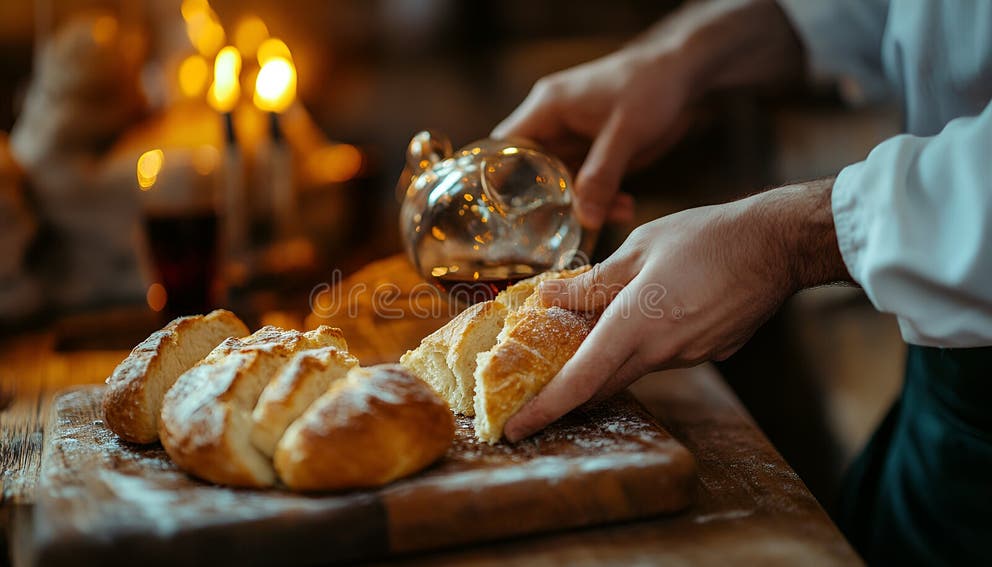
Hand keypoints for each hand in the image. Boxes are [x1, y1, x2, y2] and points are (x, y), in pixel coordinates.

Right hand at [492, 45, 693, 229]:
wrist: (681, 74)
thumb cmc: (649, 87)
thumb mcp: (625, 133)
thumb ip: (602, 176)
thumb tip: (585, 219)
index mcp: (546, 109)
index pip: (504, 148)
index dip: (499, 180)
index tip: (509, 214)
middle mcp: (553, 125)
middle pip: (532, 172)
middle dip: (550, 202)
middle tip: (569, 226)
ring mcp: (573, 139)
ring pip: (563, 183)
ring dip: (585, 204)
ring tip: (616, 214)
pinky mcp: (593, 152)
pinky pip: (587, 182)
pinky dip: (603, 198)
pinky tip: (625, 208)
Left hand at [503, 179, 848, 441]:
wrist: (777, 244)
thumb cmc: (706, 236)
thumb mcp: (639, 246)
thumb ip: (592, 280)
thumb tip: (548, 296)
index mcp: (636, 323)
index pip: (581, 380)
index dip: (544, 409)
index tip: (514, 429)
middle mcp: (661, 351)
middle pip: (602, 386)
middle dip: (566, 396)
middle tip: (534, 393)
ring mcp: (689, 357)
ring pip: (632, 370)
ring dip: (605, 363)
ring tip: (584, 338)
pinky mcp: (709, 354)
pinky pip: (662, 357)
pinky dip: (640, 348)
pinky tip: (644, 319)